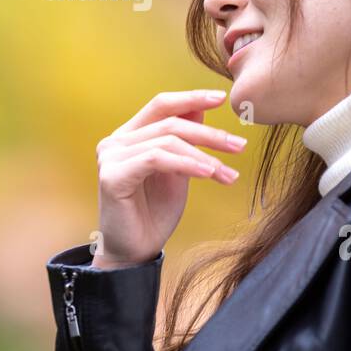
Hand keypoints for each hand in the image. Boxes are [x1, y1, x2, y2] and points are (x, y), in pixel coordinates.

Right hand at [92, 89, 246, 266]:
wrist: (135, 252)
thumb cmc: (155, 213)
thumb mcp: (179, 171)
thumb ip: (185, 141)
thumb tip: (201, 108)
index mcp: (130, 135)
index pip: (161, 105)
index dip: (191, 97)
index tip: (222, 98)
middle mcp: (116, 141)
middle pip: (170, 122)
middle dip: (209, 134)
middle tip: (239, 146)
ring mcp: (110, 156)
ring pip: (167, 140)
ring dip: (205, 155)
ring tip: (228, 174)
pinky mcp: (112, 175)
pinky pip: (156, 159)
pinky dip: (186, 164)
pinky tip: (208, 173)